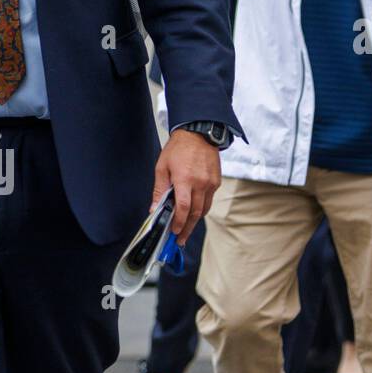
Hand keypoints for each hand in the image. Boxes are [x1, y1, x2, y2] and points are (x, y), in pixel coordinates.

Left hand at [151, 129, 220, 243]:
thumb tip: (154, 209)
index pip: (183, 208)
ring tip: (186, 230)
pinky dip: (201, 208)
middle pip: (195, 213)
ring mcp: (211, 183)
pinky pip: (209, 200)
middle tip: (180, 239)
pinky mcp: (216, 181)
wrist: (199, 133)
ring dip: (194, 221)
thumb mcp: (162, 168)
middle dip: (187, 228)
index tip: (174, 232)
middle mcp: (200, 183)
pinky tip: (193, 212)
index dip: (179, 223)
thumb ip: (159, 190)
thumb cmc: (178, 148)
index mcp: (185, 179)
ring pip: (204, 209)